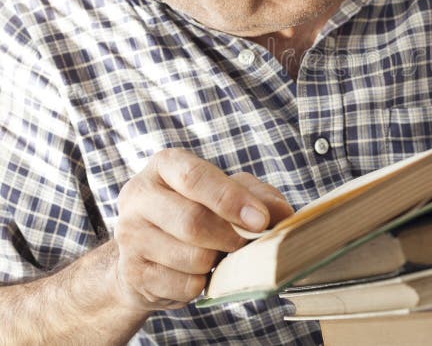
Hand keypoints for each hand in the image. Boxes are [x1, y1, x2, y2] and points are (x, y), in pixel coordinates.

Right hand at [112, 149, 293, 310]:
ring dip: (216, 262)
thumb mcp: (229, 192)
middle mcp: (139, 195)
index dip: (231, 200)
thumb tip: (282, 213)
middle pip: (192, 220)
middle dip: (229, 237)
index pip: (196, 178)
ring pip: (192, 257)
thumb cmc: (198, 210)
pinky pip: (184, 285)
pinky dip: (203, 283)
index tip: (261, 220)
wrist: (151, 251)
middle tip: (244, 243)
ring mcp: (129, 235)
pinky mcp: (133, 272)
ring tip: (216, 254)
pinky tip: (198, 272)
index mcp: (166, 165)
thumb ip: (258, 195)